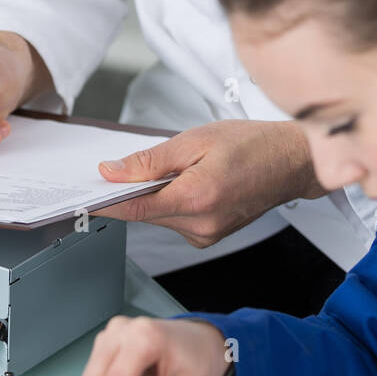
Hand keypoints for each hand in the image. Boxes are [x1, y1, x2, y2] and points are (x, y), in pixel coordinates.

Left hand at [92, 119, 324, 245]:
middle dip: (135, 190)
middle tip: (137, 164)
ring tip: (185, 167)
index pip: (134, 209)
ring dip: (159, 194)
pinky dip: (175, 201)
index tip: (83, 196)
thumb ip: (150, 160)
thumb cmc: (253, 144)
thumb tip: (111, 172)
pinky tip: (194, 180)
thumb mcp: (196, 139)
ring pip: (161, 216)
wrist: (292, 161)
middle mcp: (201, 225)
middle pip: (146, 212)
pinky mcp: (211, 236)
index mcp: (196, 198)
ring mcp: (207, 235)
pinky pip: (177, 219)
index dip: (105, 202)